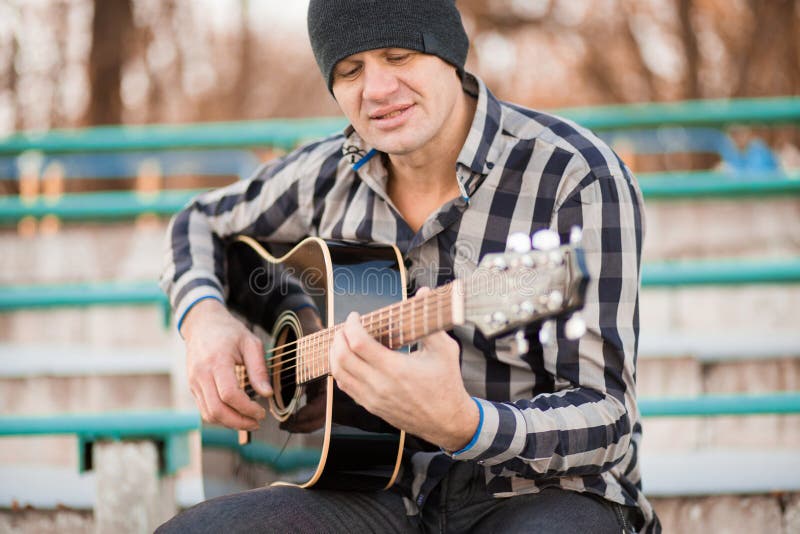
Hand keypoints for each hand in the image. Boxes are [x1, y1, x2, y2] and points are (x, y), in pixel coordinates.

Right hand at [180, 298, 271, 430]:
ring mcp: (194, 382)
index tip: (262, 412)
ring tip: (249, 421)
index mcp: (217, 361)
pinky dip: (221, 417)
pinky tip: (236, 414)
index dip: (247, 408)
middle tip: (257, 422)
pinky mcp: (192, 387)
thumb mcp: (251, 343)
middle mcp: (201, 374)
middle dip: (239, 422)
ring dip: (230, 423)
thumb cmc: (229, 332)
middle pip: (217, 410)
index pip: (229, 395)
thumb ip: (259, 369)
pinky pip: (204, 409)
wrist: (202, 324)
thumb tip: (267, 394)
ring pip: (209, 414)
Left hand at [329, 289, 478, 450]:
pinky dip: (340, 371)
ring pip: (339, 374)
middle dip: (338, 337)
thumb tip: (421, 293)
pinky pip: (346, 387)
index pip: (358, 343)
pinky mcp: (371, 407)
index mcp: (396, 369)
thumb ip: (428, 321)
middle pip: (341, 358)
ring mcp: (373, 398)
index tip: (354, 316)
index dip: (351, 325)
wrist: (448, 421)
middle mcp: (380, 385)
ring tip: (342, 341)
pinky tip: (348, 360)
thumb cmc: (447, 384)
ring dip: (335, 354)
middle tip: (346, 326)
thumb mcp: (444, 350)